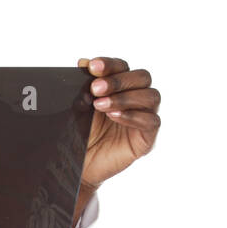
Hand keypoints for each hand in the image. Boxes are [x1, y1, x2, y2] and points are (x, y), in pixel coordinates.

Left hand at [77, 55, 161, 193]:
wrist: (76, 165)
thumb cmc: (79, 134)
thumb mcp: (77, 107)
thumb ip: (83, 85)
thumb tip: (83, 62)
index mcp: (120, 87)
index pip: (122, 67)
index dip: (109, 64)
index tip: (92, 66)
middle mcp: (136, 98)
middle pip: (142, 77)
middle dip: (118, 80)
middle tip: (95, 89)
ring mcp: (144, 116)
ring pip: (150, 96)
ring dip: (125, 98)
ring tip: (101, 106)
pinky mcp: (147, 137)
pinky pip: (151, 121)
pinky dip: (133, 116)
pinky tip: (114, 116)